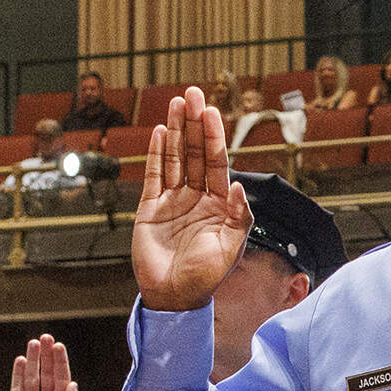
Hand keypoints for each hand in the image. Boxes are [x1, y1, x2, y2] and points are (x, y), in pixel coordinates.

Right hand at [5, 332, 86, 390]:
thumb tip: (73, 383)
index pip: (62, 377)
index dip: (60, 362)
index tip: (58, 346)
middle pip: (47, 372)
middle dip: (46, 355)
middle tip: (46, 337)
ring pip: (32, 376)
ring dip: (33, 359)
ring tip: (33, 343)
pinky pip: (17, 387)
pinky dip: (18, 373)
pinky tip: (20, 359)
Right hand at [131, 89, 249, 311]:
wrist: (174, 297)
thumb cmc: (206, 277)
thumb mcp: (231, 248)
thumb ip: (239, 216)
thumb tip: (240, 185)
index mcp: (219, 204)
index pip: (216, 162)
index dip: (213, 136)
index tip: (211, 111)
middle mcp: (196, 197)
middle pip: (194, 152)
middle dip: (193, 123)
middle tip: (192, 93)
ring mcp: (173, 200)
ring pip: (174, 157)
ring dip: (174, 130)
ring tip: (176, 102)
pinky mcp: (151, 208)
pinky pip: (154, 175)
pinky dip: (156, 153)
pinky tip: (158, 131)